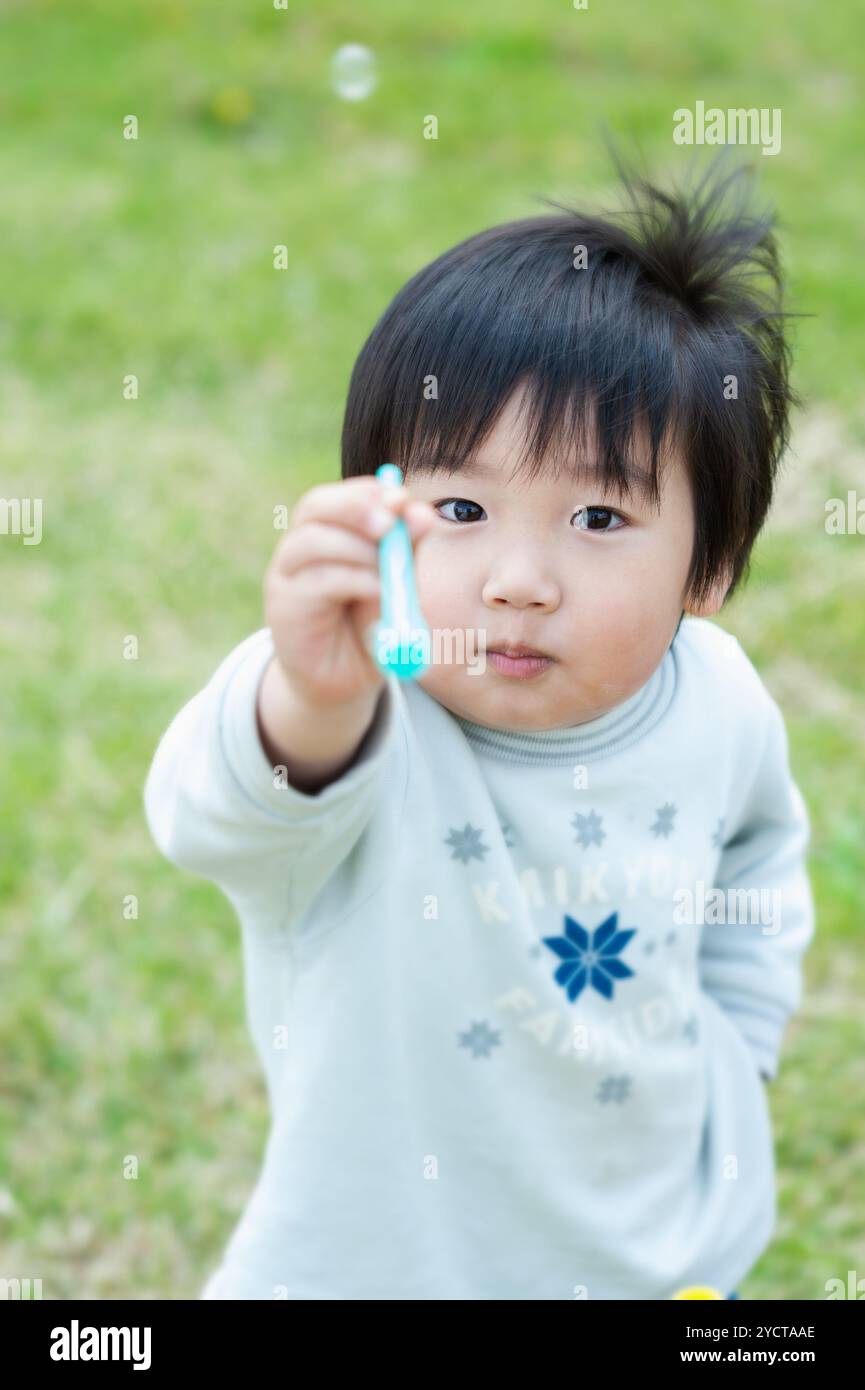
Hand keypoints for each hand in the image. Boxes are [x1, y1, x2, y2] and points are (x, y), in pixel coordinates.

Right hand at [263, 475, 435, 708]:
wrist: (343, 680)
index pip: (341, 495)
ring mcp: (286, 574)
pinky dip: (354, 580)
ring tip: (387, 572)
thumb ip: (405, 549)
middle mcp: (300, 545)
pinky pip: (317, 581)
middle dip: (356, 507)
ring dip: (358, 549)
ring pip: (313, 541)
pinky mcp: (284, 606)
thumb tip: (422, 514)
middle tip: (390, 524)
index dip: (370, 492)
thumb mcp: (395, 581)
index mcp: (328, 532)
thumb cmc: (368, 625)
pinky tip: (378, 591)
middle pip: (316, 506)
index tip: (403, 500)